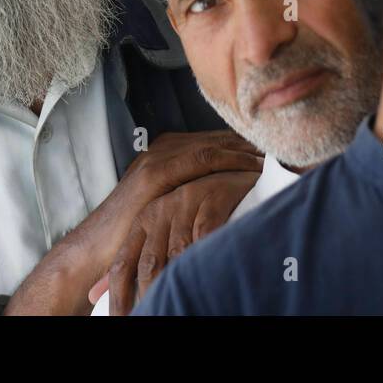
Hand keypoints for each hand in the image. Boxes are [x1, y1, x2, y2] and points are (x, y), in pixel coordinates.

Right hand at [4, 130, 261, 314]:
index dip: (247, 143)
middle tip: (283, 148)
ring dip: (246, 150)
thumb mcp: (171, 202)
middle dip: (251, 143)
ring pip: (214, 145)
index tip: (275, 148)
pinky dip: (229, 161)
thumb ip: (195, 189)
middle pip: (219, 137)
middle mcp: (164, 147)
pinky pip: (202, 160)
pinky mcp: (155, 174)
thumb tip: (235, 189)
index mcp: (168, 150)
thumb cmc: (138, 229)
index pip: (217, 139)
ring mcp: (158, 158)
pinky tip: (252, 168)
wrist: (99, 244)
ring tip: (275, 157)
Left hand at [100, 169, 260, 314]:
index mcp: (143, 220)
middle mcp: (159, 211)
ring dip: (178, 284)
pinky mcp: (213, 198)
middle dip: (149, 297)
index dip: (119, 298)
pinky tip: (206, 276)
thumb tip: (95, 294)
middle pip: (149, 265)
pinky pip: (205, 235)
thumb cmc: (200, 205)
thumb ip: (131, 260)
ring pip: (177, 255)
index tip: (120, 321)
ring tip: (180, 307)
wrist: (233, 169)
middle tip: (153, 317)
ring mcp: (186, 203)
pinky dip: (205, 258)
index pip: (123, 265)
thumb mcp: (162, 231)